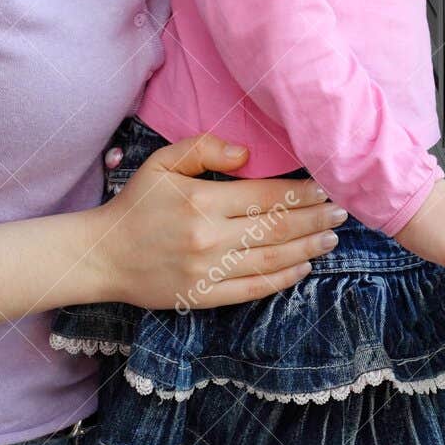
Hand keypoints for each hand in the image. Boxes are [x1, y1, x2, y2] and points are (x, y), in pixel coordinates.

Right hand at [90, 132, 347, 309]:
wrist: (103, 255)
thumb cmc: (136, 204)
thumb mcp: (163, 162)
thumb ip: (205, 148)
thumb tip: (247, 153)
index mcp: (202, 201)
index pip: (266, 197)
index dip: (300, 194)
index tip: (324, 188)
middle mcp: (209, 239)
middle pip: (277, 229)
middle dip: (314, 220)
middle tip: (341, 213)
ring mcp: (207, 272)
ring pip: (271, 260)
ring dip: (308, 249)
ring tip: (331, 239)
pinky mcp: (203, 296)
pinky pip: (253, 289)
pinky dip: (283, 278)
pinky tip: (303, 267)